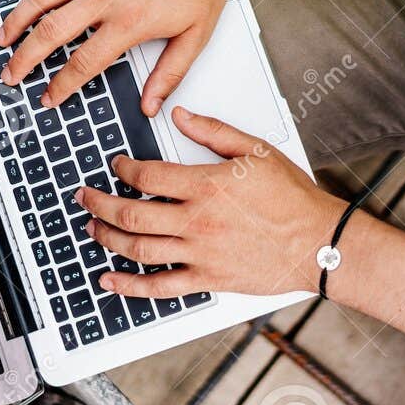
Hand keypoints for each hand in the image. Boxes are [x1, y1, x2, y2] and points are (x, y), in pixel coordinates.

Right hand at [0, 0, 247, 113]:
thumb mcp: (196, 33)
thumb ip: (170, 72)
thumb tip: (151, 104)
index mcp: (129, 22)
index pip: (84, 63)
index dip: (62, 85)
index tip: (49, 97)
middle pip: (51, 33)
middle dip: (25, 59)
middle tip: (10, 74)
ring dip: (16, 20)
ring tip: (2, 39)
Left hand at [75, 108, 345, 297]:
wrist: (320, 243)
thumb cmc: (294, 199)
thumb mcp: (256, 151)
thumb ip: (214, 132)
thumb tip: (181, 117)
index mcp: (207, 186)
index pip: (148, 175)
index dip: (124, 168)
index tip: (116, 165)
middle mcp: (197, 221)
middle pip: (131, 212)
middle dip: (99, 203)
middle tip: (84, 197)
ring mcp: (200, 254)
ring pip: (138, 248)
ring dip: (107, 238)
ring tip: (92, 229)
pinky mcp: (208, 280)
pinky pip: (160, 287)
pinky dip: (129, 286)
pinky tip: (110, 280)